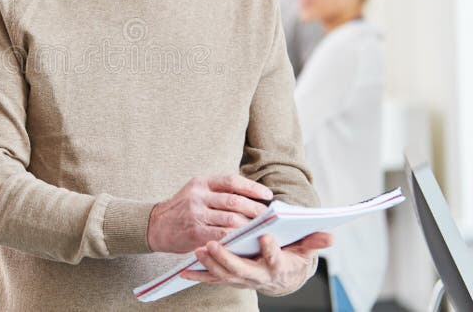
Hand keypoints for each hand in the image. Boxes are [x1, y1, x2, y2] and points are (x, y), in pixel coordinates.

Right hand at [147, 175, 272, 253]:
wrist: (157, 226)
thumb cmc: (183, 210)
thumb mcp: (196, 192)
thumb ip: (218, 192)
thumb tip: (252, 197)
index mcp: (201, 182)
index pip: (232, 181)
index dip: (253, 187)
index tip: (268, 195)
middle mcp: (198, 196)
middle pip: (234, 200)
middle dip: (255, 209)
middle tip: (269, 216)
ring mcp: (196, 214)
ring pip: (231, 219)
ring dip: (249, 225)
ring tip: (261, 229)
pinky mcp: (195, 232)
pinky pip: (222, 235)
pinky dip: (237, 237)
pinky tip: (246, 240)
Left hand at [182, 232, 332, 294]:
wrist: (281, 278)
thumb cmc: (291, 257)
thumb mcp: (304, 249)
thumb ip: (314, 242)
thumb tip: (330, 236)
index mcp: (277, 266)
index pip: (275, 259)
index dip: (271, 250)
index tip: (265, 237)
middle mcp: (258, 275)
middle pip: (242, 270)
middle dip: (228, 258)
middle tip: (215, 244)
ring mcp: (242, 279)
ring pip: (224, 274)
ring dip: (210, 264)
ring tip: (199, 249)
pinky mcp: (230, 278)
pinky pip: (212, 279)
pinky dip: (198, 275)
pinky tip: (184, 270)